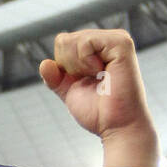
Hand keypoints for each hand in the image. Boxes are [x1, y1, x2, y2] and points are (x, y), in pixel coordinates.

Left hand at [38, 29, 156, 147]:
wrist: (117, 127)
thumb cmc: (98, 112)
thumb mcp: (69, 91)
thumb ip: (55, 77)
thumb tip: (44, 63)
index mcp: (98, 48)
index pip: (62, 42)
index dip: (64, 67)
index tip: (85, 82)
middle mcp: (108, 40)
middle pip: (64, 40)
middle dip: (70, 67)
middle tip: (93, 82)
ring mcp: (117, 39)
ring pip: (72, 40)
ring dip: (78, 66)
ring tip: (100, 78)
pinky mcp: (122, 44)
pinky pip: (85, 42)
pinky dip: (86, 62)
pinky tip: (102, 72)